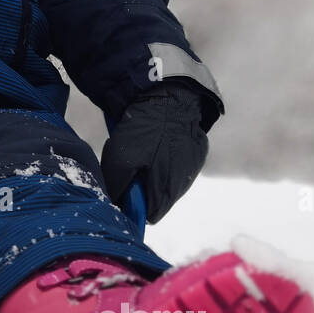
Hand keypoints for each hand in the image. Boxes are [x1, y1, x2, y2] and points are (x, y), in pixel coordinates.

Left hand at [100, 80, 208, 224]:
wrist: (169, 97)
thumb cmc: (143, 132)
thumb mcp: (119, 159)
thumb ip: (117, 186)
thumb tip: (116, 201)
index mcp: (167, 190)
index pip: (151, 215)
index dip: (134, 207)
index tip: (123, 192)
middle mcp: (185, 183)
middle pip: (160, 198)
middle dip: (143, 187)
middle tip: (129, 167)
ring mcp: (194, 166)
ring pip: (169, 180)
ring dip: (154, 172)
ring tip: (141, 152)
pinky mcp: (197, 150)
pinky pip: (178, 164)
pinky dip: (165, 159)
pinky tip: (155, 143)